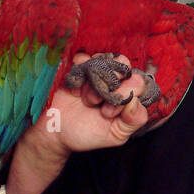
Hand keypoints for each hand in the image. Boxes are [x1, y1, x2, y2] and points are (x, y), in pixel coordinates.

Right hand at [6, 53, 147, 193]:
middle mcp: (115, 81)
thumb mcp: (116, 135)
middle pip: (126, 67)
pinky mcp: (78, 67)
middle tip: (98, 104)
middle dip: (111, 87)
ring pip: (107, 60)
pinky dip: (81, 73)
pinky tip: (75, 89)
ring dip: (96, 80)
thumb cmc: (87, 134)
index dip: (125, 96)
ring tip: (85, 99)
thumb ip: (134, 120)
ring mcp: (97, 72)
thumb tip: (136, 100)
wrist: (55, 133)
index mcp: (127, 95)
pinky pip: (84, 58)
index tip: (109, 113)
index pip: (139, 84)